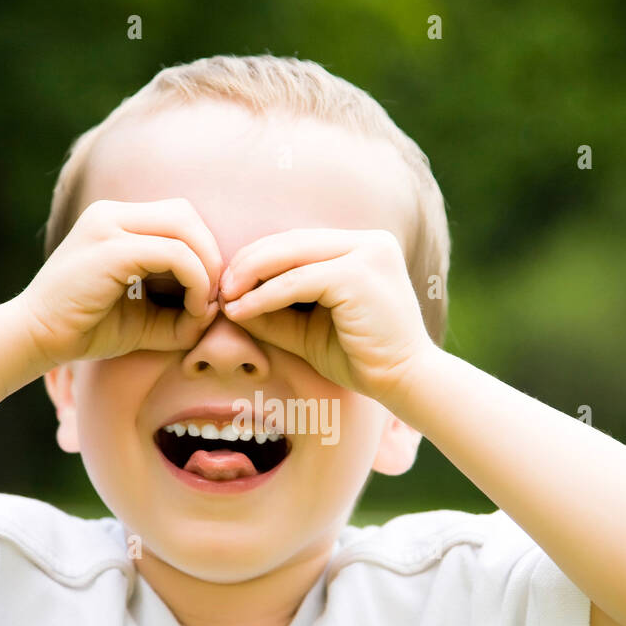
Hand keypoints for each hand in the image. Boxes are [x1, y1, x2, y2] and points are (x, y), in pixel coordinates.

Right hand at [18, 198, 222, 364]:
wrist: (36, 339)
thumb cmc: (88, 329)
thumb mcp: (146, 319)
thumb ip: (183, 310)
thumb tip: (218, 307)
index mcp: (116, 222)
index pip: (179, 219)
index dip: (203, 254)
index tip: (205, 297)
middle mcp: (111, 214)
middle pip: (186, 215)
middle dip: (210, 255)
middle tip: (210, 299)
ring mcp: (108, 226)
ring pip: (184, 227)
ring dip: (206, 268)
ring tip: (200, 307)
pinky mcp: (111, 249)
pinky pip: (174, 253)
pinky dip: (195, 280)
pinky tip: (192, 310)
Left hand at [218, 228, 436, 404]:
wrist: (406, 383)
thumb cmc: (362, 360)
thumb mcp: (308, 329)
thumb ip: (275, 310)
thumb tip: (230, 300)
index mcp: (363, 248)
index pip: (298, 243)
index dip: (258, 259)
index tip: (228, 285)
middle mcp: (369, 242)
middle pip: (292, 242)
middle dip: (249, 263)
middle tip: (219, 289)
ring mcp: (367, 254)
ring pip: (292, 255)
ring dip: (251, 275)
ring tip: (225, 298)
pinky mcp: (359, 274)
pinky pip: (298, 280)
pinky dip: (265, 295)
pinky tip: (242, 310)